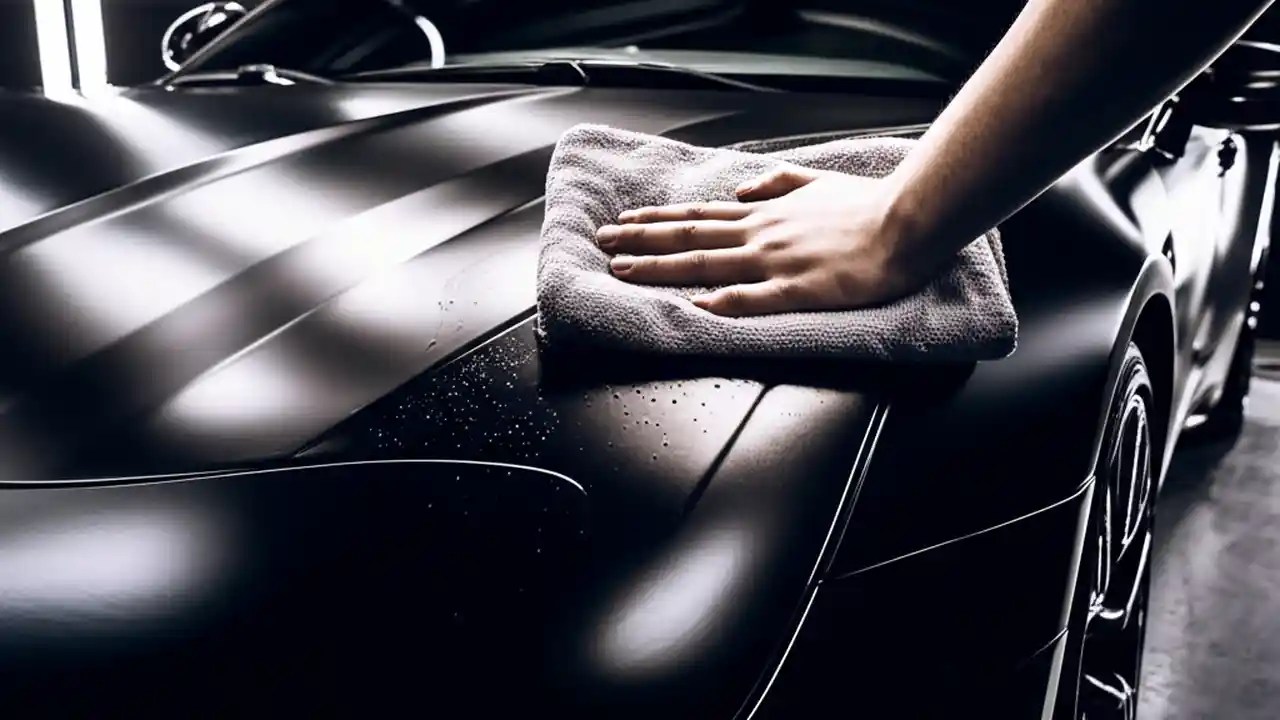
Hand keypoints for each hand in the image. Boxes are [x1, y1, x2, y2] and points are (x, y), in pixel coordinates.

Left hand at [595, 165, 930, 316]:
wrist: (906, 221)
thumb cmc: (866, 205)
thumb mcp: (816, 180)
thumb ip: (777, 183)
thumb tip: (744, 188)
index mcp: (765, 215)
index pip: (698, 216)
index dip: (657, 220)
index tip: (624, 221)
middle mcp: (760, 235)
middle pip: (689, 238)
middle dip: (640, 241)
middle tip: (602, 243)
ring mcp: (776, 262)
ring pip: (707, 264)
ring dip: (661, 267)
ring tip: (623, 270)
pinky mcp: (801, 289)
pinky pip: (755, 299)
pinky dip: (723, 302)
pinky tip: (695, 308)